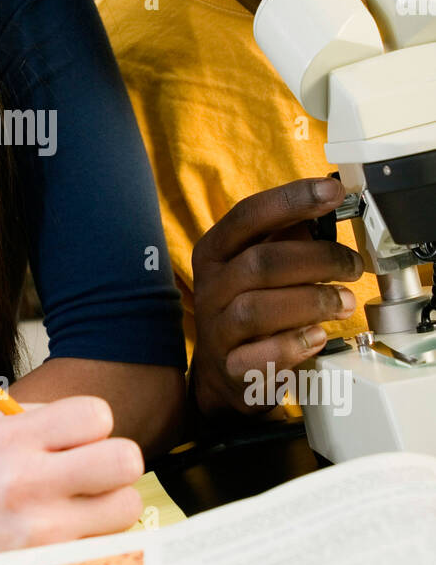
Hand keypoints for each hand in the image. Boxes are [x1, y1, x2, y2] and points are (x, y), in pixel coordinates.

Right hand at [0, 396, 143, 564]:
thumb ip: (49, 418)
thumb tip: (102, 425)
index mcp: (12, 439)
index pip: (95, 415)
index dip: (97, 427)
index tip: (82, 441)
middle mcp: (25, 482)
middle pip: (125, 459)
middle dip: (119, 463)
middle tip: (99, 473)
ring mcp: (41, 530)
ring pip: (127, 505)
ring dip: (112, 505)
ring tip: (81, 507)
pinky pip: (111, 543)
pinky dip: (99, 538)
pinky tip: (71, 535)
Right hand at [189, 177, 364, 416]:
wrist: (223, 372)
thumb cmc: (250, 307)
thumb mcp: (259, 267)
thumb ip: (288, 237)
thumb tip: (328, 203)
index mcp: (215, 252)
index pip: (248, 215)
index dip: (292, 200)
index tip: (333, 193)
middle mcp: (211, 287)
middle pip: (261, 263)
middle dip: (318, 260)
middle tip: (353, 266)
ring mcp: (217, 330)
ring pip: (258, 309)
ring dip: (312, 301)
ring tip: (344, 302)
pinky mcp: (231, 369)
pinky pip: (260, 356)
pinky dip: (294, 344)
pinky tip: (318, 336)